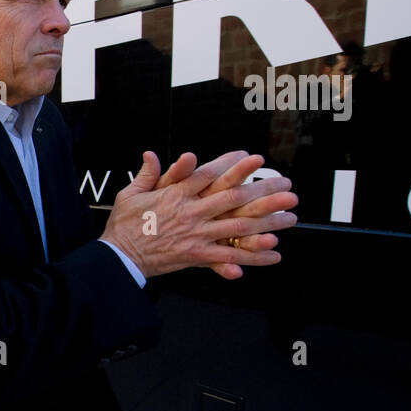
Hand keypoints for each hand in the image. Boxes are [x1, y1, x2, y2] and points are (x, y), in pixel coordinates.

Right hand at [101, 150, 297, 280]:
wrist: (119, 256)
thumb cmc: (124, 225)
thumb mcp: (130, 194)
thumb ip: (147, 174)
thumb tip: (150, 154)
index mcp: (176, 193)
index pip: (209, 174)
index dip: (233, 164)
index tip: (252, 157)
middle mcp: (191, 212)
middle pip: (234, 198)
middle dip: (263, 191)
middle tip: (287, 185)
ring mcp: (196, 234)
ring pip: (239, 227)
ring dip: (267, 222)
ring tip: (290, 217)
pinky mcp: (197, 255)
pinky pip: (230, 256)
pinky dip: (253, 256)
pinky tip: (273, 254)